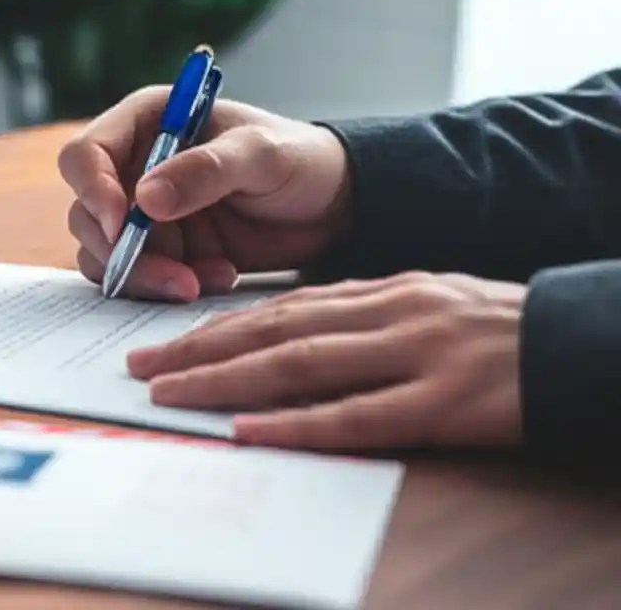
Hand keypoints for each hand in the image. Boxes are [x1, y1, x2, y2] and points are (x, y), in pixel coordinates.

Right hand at [58, 87, 351, 300]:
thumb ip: (205, 170)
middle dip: (123, 251)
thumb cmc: (298, 160)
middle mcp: (133, 168)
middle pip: (86, 214)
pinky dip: (168, 287)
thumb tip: (144, 198)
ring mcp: (143, 214)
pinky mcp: (159, 252)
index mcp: (147, 123)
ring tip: (203, 281)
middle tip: (174, 276)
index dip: (93, 189)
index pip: (86, 155)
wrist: (332, 207)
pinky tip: (219, 277)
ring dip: (147, 276)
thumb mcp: (260, 155)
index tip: (121, 223)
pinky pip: (136, 278)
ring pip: (104, 254)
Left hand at [128, 272, 524, 449]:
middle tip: (141, 369)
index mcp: (382, 289)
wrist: (583, 339)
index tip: (166, 343)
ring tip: (171, 395)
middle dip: (202, 350)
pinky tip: (249, 430)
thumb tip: (291, 338)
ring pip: (302, 364)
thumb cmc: (498, 333)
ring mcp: (416, 354)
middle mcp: (389, 312)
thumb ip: (362, 318)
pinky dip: (297, 423)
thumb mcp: (426, 308)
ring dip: (228, 381)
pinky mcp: (445, 400)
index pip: (281, 305)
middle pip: (275, 330)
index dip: (218, 326)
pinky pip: (358, 415)